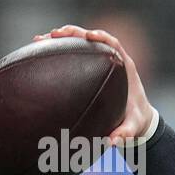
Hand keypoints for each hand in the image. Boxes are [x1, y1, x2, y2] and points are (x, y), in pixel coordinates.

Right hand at [33, 25, 154, 145]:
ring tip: (39, 40)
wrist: (136, 119)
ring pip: (79, 43)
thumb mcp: (132, 128)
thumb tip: (112, 142)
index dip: (101, 37)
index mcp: (124, 67)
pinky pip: (73, 54)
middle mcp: (111, 60)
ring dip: (60, 39)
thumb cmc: (135, 121)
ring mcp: (99, 62)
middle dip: (73, 33)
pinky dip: (57, 51)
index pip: (113, 44)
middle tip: (55, 34)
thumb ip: (125, 134)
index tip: (89, 36)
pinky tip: (38, 52)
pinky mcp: (89, 67)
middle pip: (91, 38)